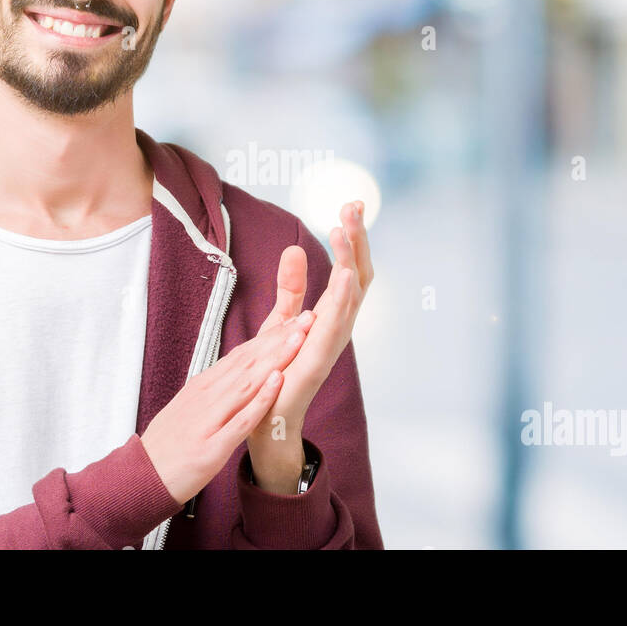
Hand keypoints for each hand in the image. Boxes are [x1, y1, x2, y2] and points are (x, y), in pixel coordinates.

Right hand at [140, 308, 316, 503]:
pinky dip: (259, 400)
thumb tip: (237, 374)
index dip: (270, 336)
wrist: (141, 478)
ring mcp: (208, 420)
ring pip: (247, 382)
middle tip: (307, 318)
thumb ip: (213, 390)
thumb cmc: (168, 445)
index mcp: (202, 387)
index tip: (294, 321)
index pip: (242, 354)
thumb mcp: (189, 408)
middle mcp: (206, 397)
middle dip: (280, 339)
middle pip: (249, 361)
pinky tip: (277, 383)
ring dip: (275, 359)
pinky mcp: (210, 447)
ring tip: (299, 339)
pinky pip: (240, 420)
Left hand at [247, 200, 373, 491]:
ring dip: (352, 260)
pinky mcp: (316, 361)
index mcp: (333, 316)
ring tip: (348, 228)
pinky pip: (334, 326)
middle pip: (359, 276)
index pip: (352, 268)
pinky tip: (345, 275)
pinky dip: (343, 299)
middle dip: (358, 240)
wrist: (267, 421)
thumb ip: (290, 286)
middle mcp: (339, 328)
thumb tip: (293, 247)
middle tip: (353, 206)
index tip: (352, 204)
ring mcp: (331, 345)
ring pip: (351, 296)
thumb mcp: (282, 321)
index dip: (354, 238)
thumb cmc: (279, 372)